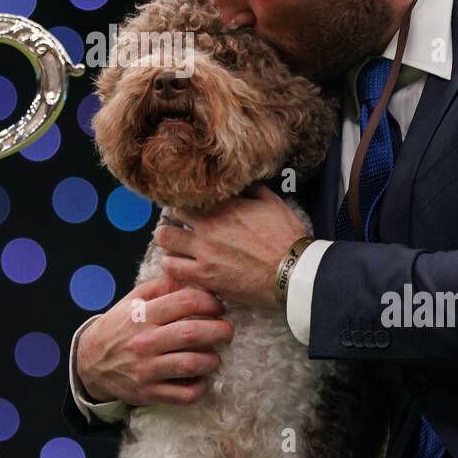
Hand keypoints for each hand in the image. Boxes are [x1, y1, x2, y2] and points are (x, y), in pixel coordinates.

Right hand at [75, 273, 233, 407]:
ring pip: (191, 365)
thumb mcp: (133, 301)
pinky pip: (183, 395)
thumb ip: (161, 287)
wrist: (90, 362)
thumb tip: (191, 278)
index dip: (210, 301)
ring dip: (212, 359)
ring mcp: (147, 369)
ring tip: (215, 355)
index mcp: (143, 315)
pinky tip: (202, 378)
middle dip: (219, 330)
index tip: (218, 306)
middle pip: (192, 334)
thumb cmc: (119, 327)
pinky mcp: (149, 393)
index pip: (185, 302)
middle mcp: (145, 341)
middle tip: (227, 330)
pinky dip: (200, 387)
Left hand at [153, 186, 310, 309]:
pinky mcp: (204, 276)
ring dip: (168, 237)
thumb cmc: (287, 238)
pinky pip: (171, 267)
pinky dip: (171, 263)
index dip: (190, 197)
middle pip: (173, 212)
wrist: (293, 273)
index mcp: (226, 206)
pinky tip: (178, 263)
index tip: (192, 202)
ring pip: (165, 237)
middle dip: (176, 215)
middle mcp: (209, 225)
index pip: (192, 194)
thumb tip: (242, 181)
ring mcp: (203, 251)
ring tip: (175, 242)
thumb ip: (253, 190)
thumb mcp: (274, 203)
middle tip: (181, 221)